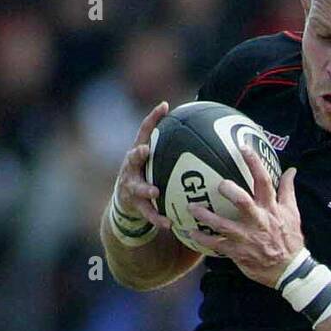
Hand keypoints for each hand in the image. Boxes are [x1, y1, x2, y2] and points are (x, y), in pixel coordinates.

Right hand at [113, 102, 170, 230]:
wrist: (127, 203)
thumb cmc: (147, 176)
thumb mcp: (156, 160)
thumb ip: (171, 149)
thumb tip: (203, 134)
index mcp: (139, 153)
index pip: (145, 131)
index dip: (153, 118)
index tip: (164, 106)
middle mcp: (132, 168)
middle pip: (132, 157)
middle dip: (138, 153)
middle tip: (145, 150)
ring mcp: (131, 187)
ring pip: (137, 187)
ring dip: (146, 189)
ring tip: (155, 191)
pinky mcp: (135, 205)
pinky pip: (148, 213)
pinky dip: (157, 218)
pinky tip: (169, 224)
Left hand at [189, 151, 304, 285]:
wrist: (289, 270)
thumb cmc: (290, 240)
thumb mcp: (293, 214)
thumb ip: (288, 191)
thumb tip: (291, 170)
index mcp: (271, 209)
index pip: (264, 181)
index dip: (254, 163)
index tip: (242, 147)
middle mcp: (258, 221)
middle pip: (242, 201)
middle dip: (228, 190)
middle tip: (218, 184)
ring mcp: (247, 238)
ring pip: (223, 225)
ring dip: (206, 216)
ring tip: (192, 207)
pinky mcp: (239, 252)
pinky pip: (217, 245)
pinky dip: (203, 239)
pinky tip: (191, 232)